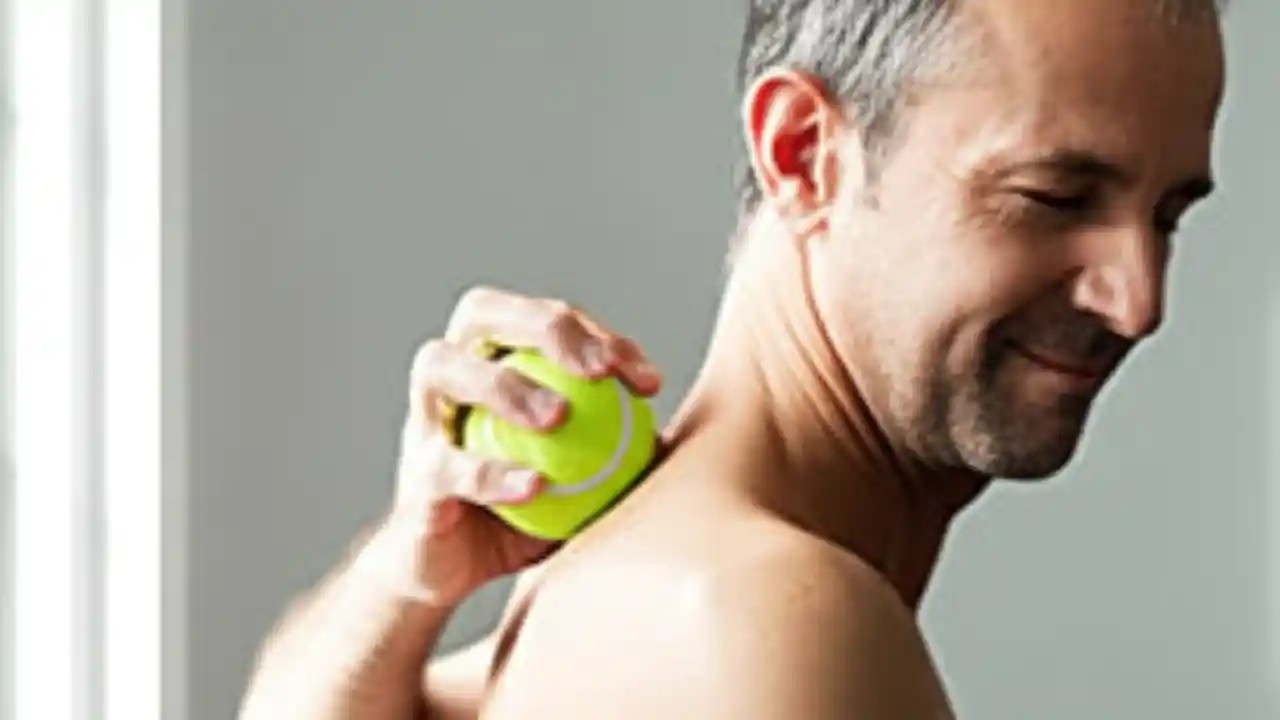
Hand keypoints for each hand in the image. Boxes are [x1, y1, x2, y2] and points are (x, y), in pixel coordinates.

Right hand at [371, 286, 662, 607]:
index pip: (543, 321)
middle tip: (598, 370)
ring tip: (559, 416)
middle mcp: (450, 375)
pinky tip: (537, 487)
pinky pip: (446, 465)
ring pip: (442, 369)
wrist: (455, 570)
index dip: (598, 335)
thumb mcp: (587, 474)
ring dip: (504, 384)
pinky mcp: (413, 477)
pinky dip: (491, 473)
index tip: (648, 382)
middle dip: (542, 326)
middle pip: (480, 313)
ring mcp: (423, 421)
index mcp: (493, 360)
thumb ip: (623, 443)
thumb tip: (694, 430)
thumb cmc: (529, 511)